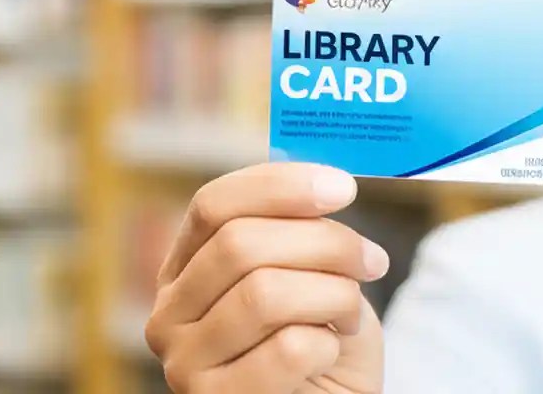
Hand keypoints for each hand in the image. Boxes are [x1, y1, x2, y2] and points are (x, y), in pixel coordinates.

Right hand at [145, 163, 388, 392]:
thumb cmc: (322, 333)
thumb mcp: (311, 270)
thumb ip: (303, 227)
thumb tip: (330, 180)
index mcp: (185, 266)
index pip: (213, 204)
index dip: (280, 187)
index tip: (342, 188)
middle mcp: (169, 313)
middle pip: (241, 244)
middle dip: (326, 244)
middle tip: (372, 260)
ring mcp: (184, 362)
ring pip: (265, 295)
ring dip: (334, 296)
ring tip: (350, 313)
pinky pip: (287, 350)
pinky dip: (327, 343)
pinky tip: (328, 351)